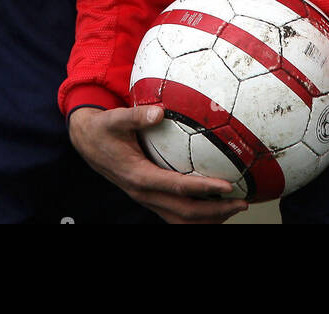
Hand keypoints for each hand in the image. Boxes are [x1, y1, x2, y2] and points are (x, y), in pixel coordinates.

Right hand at [68, 105, 247, 223]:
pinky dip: (196, 216)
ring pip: (181, 219)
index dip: (203, 188)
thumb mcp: (114, 119)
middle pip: (184, 212)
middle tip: (242, 202)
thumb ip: (136, 116)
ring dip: (208, 218)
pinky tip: (213, 208)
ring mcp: (146, 198)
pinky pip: (175, 214)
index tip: (226, 186)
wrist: (87, 143)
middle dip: (215, 211)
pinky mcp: (149, 197)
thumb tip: (160, 111)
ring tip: (233, 209)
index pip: (177, 187)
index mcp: (138, 176)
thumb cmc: (103, 129)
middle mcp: (144, 193)